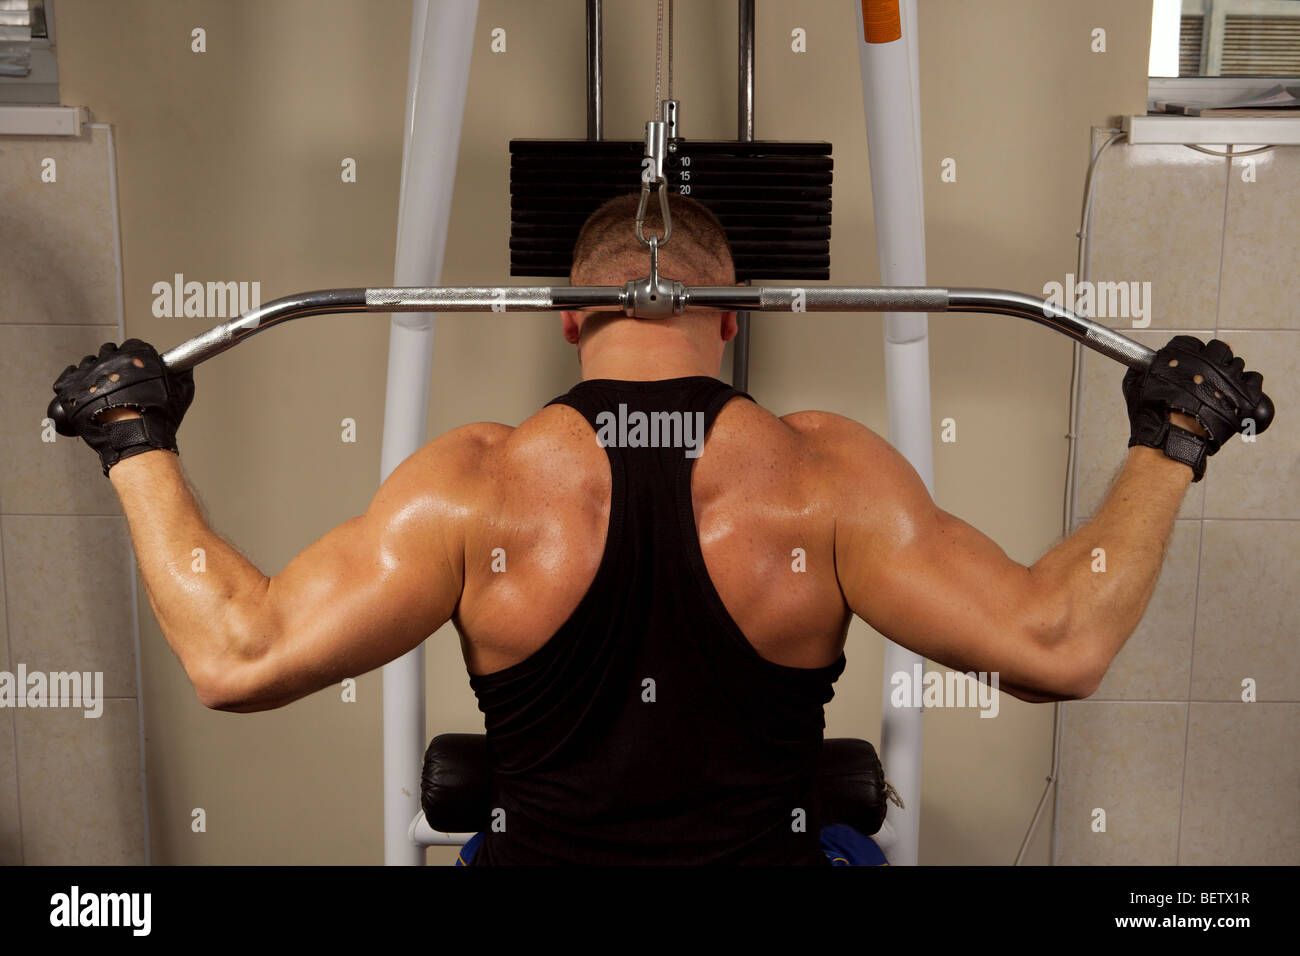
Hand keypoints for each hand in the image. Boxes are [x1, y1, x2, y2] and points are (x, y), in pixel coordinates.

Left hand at [51, 339, 194, 476]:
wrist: (136, 439)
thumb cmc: (157, 420)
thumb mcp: (181, 392)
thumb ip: (182, 373)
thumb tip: (185, 366)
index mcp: (136, 356)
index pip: (132, 345)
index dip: (134, 357)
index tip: (134, 367)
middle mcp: (110, 361)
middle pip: (107, 352)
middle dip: (113, 363)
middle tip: (118, 381)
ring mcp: (88, 374)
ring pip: (87, 364)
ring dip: (93, 374)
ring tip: (102, 391)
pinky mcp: (71, 389)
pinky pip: (66, 378)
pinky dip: (73, 383)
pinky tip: (83, 392)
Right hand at [1122, 336, 1266, 481]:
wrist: (1170, 440)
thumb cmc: (1152, 417)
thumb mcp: (1134, 386)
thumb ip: (1141, 368)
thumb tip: (1145, 363)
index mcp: (1182, 357)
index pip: (1193, 343)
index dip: (1191, 354)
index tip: (1191, 364)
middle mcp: (1207, 364)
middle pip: (1220, 349)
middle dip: (1214, 360)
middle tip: (1208, 376)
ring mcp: (1228, 379)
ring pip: (1237, 365)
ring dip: (1229, 375)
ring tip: (1219, 391)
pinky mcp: (1244, 396)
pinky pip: (1254, 380)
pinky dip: (1247, 387)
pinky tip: (1235, 397)